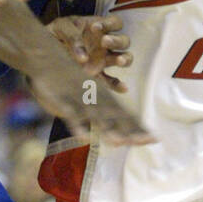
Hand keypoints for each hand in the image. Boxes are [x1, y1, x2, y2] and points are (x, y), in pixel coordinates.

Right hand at [25, 46, 152, 146]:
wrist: (47, 58)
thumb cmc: (72, 81)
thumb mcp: (92, 95)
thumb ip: (105, 111)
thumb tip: (122, 130)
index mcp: (105, 100)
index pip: (126, 117)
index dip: (138, 128)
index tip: (155, 140)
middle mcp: (97, 100)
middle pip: (116, 118)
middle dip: (130, 130)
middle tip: (145, 141)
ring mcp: (81, 100)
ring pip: (96, 116)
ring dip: (107, 129)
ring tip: (119, 143)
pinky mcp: (63, 101)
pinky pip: (71, 114)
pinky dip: (77, 125)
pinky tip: (84, 138)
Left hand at [47, 14, 131, 92]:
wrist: (44, 48)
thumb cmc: (56, 33)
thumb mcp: (61, 27)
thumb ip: (72, 36)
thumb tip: (83, 58)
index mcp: (99, 27)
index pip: (115, 23)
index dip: (110, 24)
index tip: (95, 27)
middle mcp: (104, 44)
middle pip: (124, 41)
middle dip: (117, 41)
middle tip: (104, 41)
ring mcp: (103, 60)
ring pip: (124, 59)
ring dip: (124, 59)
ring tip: (118, 61)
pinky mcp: (97, 75)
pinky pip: (111, 81)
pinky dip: (118, 85)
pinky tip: (123, 88)